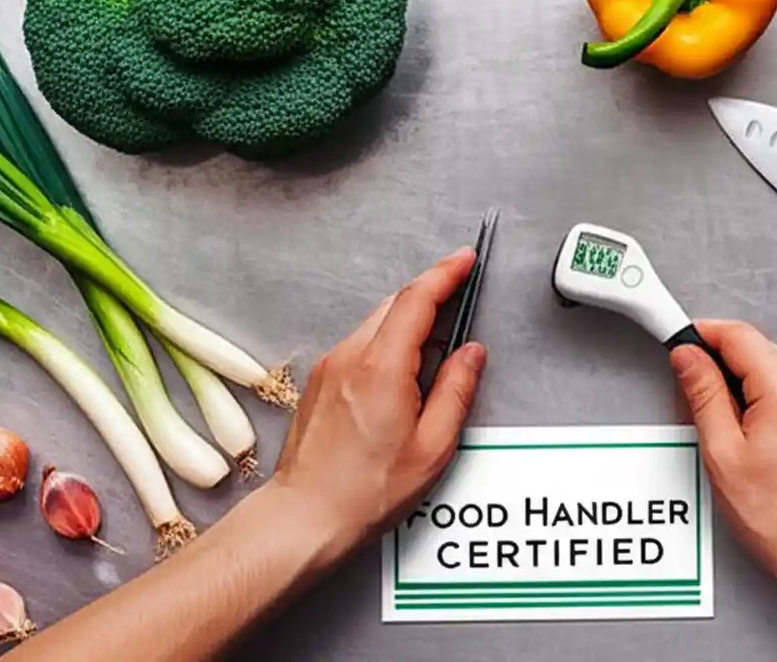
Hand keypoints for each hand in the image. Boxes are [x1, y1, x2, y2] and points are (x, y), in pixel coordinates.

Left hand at [267, 248, 487, 567]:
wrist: (304, 516)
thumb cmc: (366, 491)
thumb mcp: (432, 447)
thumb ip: (456, 391)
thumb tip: (471, 354)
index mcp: (382, 368)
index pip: (417, 300)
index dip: (445, 274)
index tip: (465, 260)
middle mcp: (350, 357)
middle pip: (395, 304)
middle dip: (430, 291)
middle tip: (460, 292)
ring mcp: (329, 367)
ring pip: (375, 323)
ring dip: (408, 319)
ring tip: (436, 341)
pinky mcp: (319, 382)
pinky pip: (360, 344)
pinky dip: (386, 341)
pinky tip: (402, 368)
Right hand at [669, 320, 776, 581]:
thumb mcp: (722, 452)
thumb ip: (703, 393)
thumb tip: (688, 357)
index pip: (738, 336)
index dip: (702, 334)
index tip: (681, 339)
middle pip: (756, 348)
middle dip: (722, 363)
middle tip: (697, 394)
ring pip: (772, 364)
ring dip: (744, 380)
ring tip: (731, 425)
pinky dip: (766, 394)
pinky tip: (755, 430)